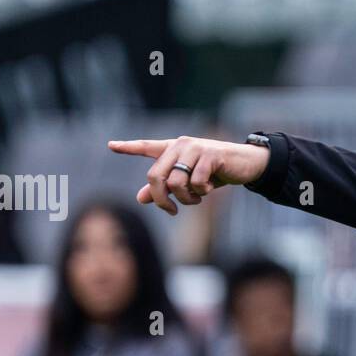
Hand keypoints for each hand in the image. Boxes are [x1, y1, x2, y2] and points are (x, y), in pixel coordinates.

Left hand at [107, 136, 270, 214]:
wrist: (244, 164)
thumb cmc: (215, 172)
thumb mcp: (188, 182)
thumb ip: (165, 188)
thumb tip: (140, 199)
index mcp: (172, 149)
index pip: (146, 147)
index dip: (128, 147)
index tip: (111, 145)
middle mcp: (180, 145)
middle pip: (156, 176)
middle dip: (162, 199)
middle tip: (172, 211)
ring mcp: (194, 148)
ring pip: (176, 183)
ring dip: (187, 198)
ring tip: (198, 197)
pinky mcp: (210, 155)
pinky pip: (196, 182)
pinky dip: (202, 191)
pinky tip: (211, 187)